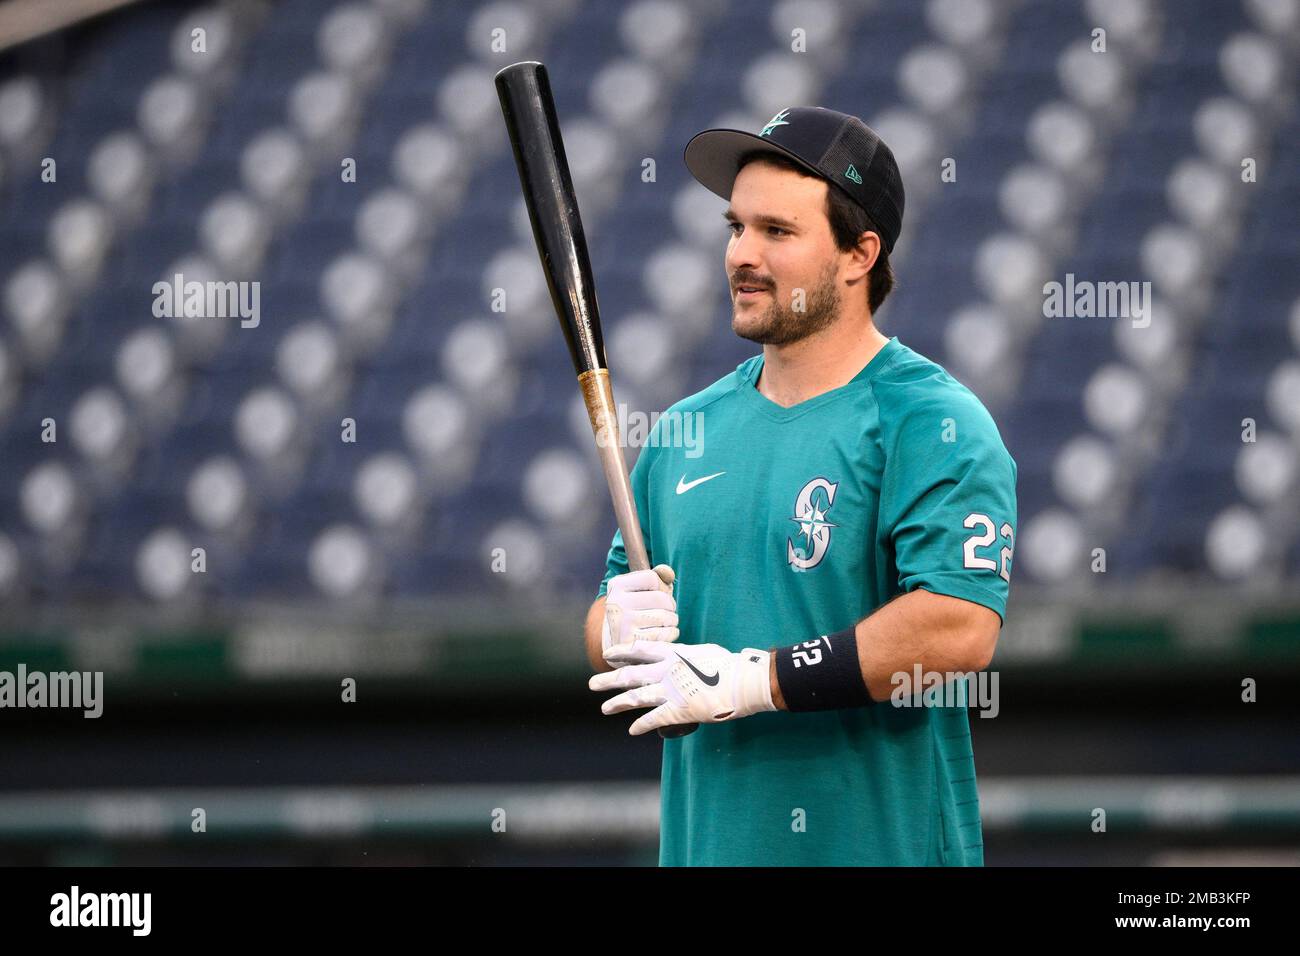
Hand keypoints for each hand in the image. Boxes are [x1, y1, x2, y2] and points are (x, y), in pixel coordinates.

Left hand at [590, 640, 775, 735]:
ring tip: (604, 708)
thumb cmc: (728, 664)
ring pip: (635, 697)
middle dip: (608, 680)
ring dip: (617, 704)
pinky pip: (654, 719)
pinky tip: (632, 731)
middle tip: (591, 684)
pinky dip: (641, 726)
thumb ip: (686, 655)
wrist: (743, 681)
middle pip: (629, 675)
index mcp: (673, 653)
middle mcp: (666, 670)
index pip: (639, 650)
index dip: (620, 652)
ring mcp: (670, 691)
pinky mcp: (679, 710)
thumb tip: (681, 656)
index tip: (607, 655)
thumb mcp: (703, 651)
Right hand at [602, 565, 677, 655]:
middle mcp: (616, 602)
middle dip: (670, 605)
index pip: (651, 578)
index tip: (657, 594)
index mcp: (616, 584)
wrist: (617, 642)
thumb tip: (669, 574)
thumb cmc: (636, 611)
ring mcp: (622, 623)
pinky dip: (671, 633)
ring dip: (672, 620)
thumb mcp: (642, 589)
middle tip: (666, 611)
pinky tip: (663, 634)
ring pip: (665, 617)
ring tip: (665, 623)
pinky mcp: (631, 643)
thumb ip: (658, 576)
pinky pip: (664, 634)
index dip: (661, 586)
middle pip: (661, 598)